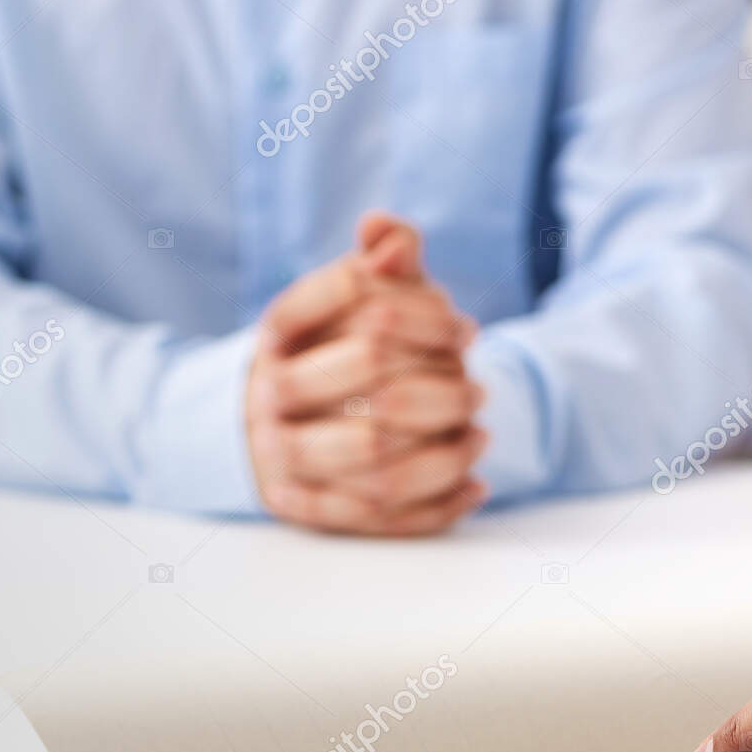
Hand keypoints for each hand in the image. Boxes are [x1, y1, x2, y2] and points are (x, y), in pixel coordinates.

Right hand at [246, 214, 486, 534]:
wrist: (272, 423)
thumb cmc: (333, 350)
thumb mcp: (355, 301)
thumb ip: (380, 261)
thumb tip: (391, 233)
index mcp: (279, 331)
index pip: (351, 294)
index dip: (420, 307)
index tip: (463, 329)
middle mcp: (271, 392)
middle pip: (369, 374)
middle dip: (439, 378)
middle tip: (478, 387)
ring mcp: (283, 456)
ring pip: (376, 458)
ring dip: (444, 449)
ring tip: (479, 433)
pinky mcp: (306, 509)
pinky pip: (376, 517)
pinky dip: (435, 505)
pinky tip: (476, 484)